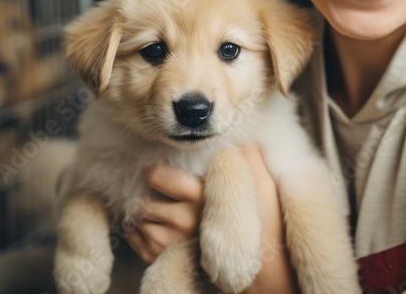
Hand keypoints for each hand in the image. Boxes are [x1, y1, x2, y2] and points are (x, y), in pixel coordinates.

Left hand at [124, 146, 299, 292]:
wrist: (267, 267)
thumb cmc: (264, 221)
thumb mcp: (261, 183)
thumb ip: (245, 156)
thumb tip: (236, 137)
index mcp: (201, 196)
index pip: (159, 176)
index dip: (154, 172)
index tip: (156, 172)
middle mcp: (183, 221)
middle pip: (145, 203)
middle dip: (147, 198)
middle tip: (153, 194)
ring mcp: (172, 245)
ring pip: (140, 224)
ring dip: (143, 218)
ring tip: (153, 213)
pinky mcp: (165, 262)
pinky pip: (137, 244)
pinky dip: (138, 235)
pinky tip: (151, 230)